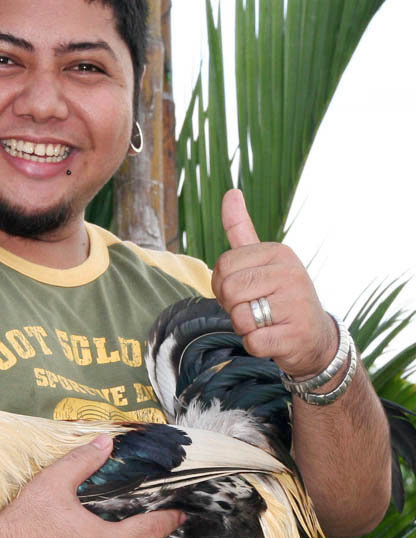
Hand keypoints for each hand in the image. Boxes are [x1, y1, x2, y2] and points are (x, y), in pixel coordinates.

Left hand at [211, 188, 335, 378]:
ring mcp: (296, 303)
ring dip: (245, 327)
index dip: (222, 285)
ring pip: (240, 318)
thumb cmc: (279, 296)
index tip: (244, 290)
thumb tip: (230, 192)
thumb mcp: (264, 261)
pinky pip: (253, 341)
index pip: (223, 266)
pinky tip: (274, 338)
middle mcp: (291, 273)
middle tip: (255, 309)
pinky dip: (256, 345)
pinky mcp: (296, 334)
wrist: (315, 337)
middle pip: (229, 291)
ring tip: (266, 322)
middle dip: (233, 307)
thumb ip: (241, 230)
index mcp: (279, 252)